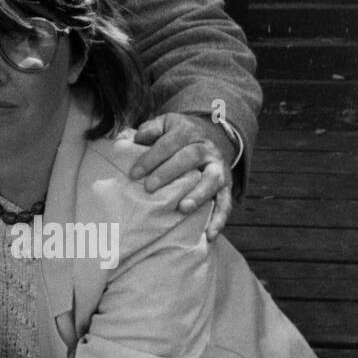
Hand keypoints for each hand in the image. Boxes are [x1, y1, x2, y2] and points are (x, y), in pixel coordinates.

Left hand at [131, 112, 233, 240]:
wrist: (212, 134)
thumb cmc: (178, 133)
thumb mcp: (164, 123)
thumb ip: (149, 130)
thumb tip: (131, 139)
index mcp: (188, 131)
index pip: (168, 143)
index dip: (151, 158)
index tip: (134, 174)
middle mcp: (206, 148)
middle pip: (190, 157)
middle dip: (168, 173)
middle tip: (149, 188)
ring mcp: (218, 167)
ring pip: (213, 179)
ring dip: (199, 194)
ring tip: (183, 208)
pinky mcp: (227, 184)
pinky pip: (227, 201)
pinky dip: (220, 218)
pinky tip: (209, 234)